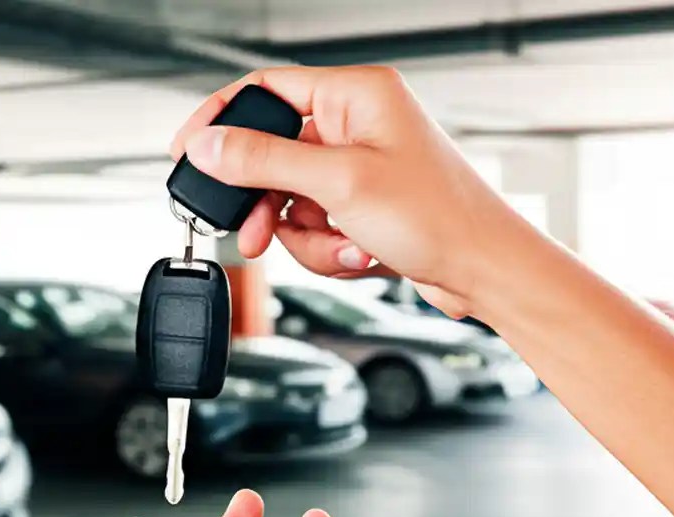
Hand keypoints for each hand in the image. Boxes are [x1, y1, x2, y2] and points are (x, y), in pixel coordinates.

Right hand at [170, 65, 537, 318]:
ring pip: (287, 198)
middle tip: (256, 232)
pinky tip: (359, 253)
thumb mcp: (337, 185)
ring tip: (341, 246)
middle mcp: (355, 123)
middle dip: (267, 202)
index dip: (220, 119)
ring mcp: (357, 166)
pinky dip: (326, 247)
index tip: (188, 153)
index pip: (265, 88)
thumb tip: (206, 145)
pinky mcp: (359, 203)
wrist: (485, 271)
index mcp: (355, 95)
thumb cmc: (439, 218)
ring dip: (304, 235)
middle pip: (269, 153)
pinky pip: (311, 224)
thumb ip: (263, 161)